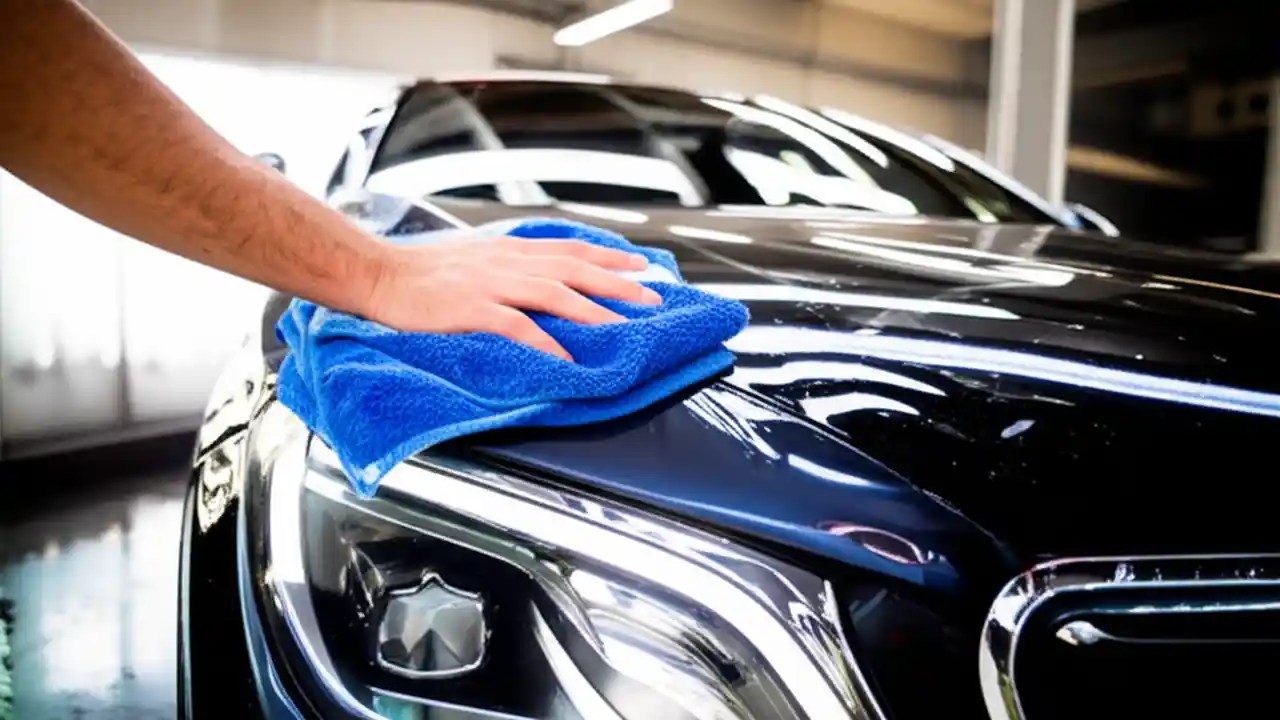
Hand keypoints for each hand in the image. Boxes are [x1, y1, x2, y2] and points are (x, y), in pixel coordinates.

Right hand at [363, 235, 661, 360]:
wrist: (378, 273)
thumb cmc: (423, 272)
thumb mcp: (475, 258)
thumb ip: (510, 266)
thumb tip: (543, 278)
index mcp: (510, 250)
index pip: (571, 249)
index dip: (609, 258)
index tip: (642, 266)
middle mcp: (508, 261)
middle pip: (575, 268)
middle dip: (618, 284)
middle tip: (653, 298)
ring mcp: (491, 284)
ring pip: (555, 293)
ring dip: (594, 311)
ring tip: (624, 329)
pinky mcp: (471, 308)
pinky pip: (516, 326)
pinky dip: (545, 341)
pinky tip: (566, 358)